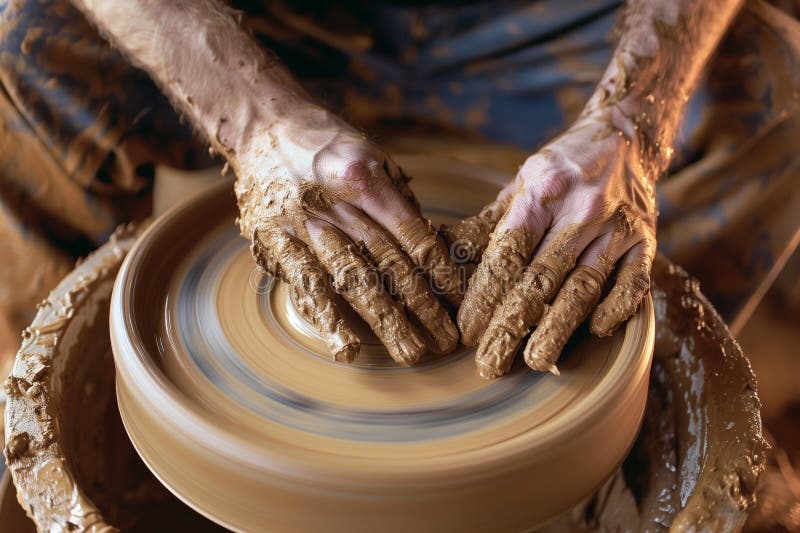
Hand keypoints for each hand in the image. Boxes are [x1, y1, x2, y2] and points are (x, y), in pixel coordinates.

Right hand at [234, 106, 459, 364]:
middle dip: (422, 306)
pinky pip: (306, 284)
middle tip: (446, 341)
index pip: (412, 234)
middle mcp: (337, 202)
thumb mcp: (371, 154)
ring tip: (412, 352)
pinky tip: (348, 348)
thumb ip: (398, 198)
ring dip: (386, 320)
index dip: (440, 272)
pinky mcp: (276, 241)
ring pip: (353, 278)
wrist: (260, 125)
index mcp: (366, 178)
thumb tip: (429, 243)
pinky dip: (328, 318)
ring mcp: (304, 224)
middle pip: (388, 262)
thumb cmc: (325, 144)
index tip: (459, 302)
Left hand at [447, 108, 655, 377]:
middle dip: (512, 323)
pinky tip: (593, 332)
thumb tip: (444, 256)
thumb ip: (489, 223)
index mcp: (543, 190)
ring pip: (584, 286)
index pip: (508, 251)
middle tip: (489, 363)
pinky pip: (634, 284)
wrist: (628, 136)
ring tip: (534, 362)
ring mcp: (618, 227)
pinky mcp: (648, 242)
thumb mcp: (522, 183)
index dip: (486, 294)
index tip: (467, 330)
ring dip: (558, 328)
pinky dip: (614, 310)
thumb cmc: (563, 168)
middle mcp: (582, 209)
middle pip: (542, 276)